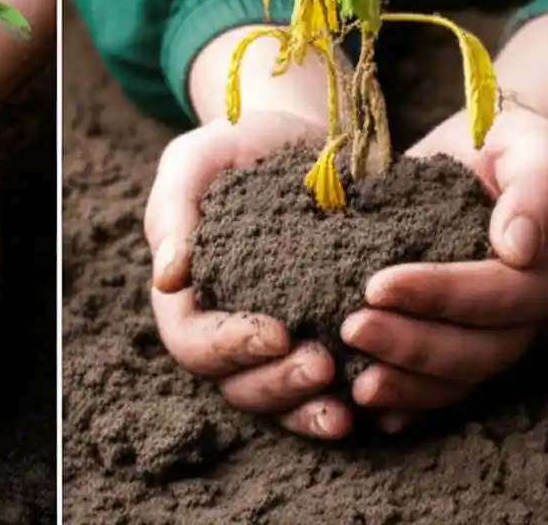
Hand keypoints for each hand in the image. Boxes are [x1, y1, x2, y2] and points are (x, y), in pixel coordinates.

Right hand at [145, 111, 354, 439]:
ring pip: (281, 400)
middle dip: (278, 384)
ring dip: (310, 409)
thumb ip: (173, 213)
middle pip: (238, 384)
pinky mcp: (325, 338)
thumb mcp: (195, 161)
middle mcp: (228, 329)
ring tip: (349, 408)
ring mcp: (275, 342)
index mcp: (188, 295)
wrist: (299, 137)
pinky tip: (380, 401)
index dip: (231, 347)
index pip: (195, 342)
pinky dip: (352, 402)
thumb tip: (167, 277)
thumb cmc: (236, 146)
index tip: (277, 331)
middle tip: (323, 365)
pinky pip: (330, 389)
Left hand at [343, 107, 547, 431]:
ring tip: (352, 383)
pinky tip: (364, 408)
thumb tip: (518, 246)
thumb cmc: (506, 143)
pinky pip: (441, 394)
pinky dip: (405, 406)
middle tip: (350, 329)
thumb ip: (537, 187)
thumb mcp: (531, 142)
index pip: (499, 296)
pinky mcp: (468, 353)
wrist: (483, 159)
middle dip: (412, 347)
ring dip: (405, 387)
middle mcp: (537, 321)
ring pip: (459, 383)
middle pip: (479, 352)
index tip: (376, 283)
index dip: (439, 295)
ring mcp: (504, 344)